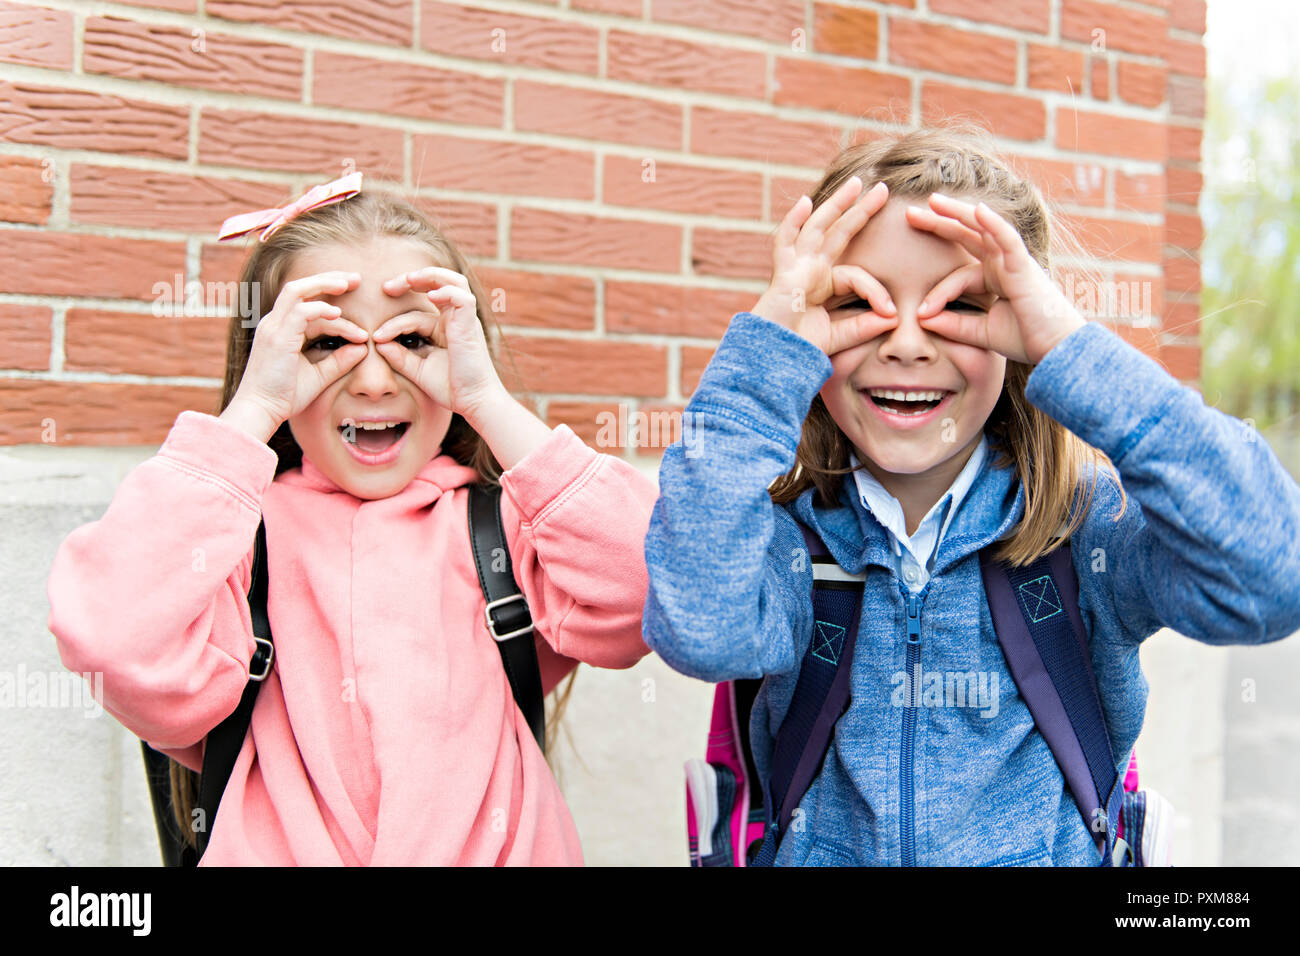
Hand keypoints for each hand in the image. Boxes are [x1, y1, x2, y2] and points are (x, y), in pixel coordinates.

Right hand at [229, 271, 368, 432]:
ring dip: (325, 284)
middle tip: (356, 278)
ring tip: (349, 284)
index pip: (306, 302)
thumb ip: (339, 361)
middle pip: (299, 287)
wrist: (261, 410)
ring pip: (297, 291)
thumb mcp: (318, 376)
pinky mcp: (278, 337)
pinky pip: (300, 312)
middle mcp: (274, 323)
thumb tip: (363, 349)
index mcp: (281, 329)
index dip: (333, 303)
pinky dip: (321, 310)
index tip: (360, 318)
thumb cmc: (284, 396)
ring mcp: (273, 327)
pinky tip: (338, 315)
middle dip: (328, 278)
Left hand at [373, 266, 505, 418]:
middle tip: (387, 288)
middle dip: (411, 280)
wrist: (474, 403)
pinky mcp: (470, 324)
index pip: (416, 313)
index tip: (376, 335)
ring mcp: (464, 320)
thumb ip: (399, 356)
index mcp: (444, 328)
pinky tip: (429, 296)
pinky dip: (446, 291)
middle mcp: (455, 319)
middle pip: (437, 283)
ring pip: (453, 281)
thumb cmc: (451, 388)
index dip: (394, 321)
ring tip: (408, 280)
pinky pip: (461, 297)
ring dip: (429, 276)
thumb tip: (378, 342)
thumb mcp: (418, 370)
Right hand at [753, 177, 898, 355]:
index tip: (891, 312)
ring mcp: (795, 268)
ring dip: (836, 204)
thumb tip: (893, 317)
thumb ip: (863, 326)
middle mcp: (809, 271)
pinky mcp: (782, 273)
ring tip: (857, 183)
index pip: (856, 275)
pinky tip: (806, 202)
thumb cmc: (800, 351)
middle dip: (859, 210)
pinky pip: (785, 242)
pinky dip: (793, 222)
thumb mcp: (839, 337)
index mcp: (822, 285)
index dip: (876, 291)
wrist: (775, 362)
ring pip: (817, 228)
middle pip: (838, 233)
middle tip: (882, 188)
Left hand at [905, 194, 1085, 364]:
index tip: (920, 314)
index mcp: (994, 278)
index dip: (937, 293)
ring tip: (933, 201)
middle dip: (939, 223)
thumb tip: (921, 318)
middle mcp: (1003, 264)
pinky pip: (1008, 238)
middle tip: (910, 213)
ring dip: (958, 213)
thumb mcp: (981, 332)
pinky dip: (993, 224)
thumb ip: (953, 324)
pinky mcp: (1024, 266)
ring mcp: (1014, 261)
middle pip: (967, 236)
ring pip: (983, 229)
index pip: (958, 274)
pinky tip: (977, 210)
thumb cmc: (1027, 339)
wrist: (1057, 350)